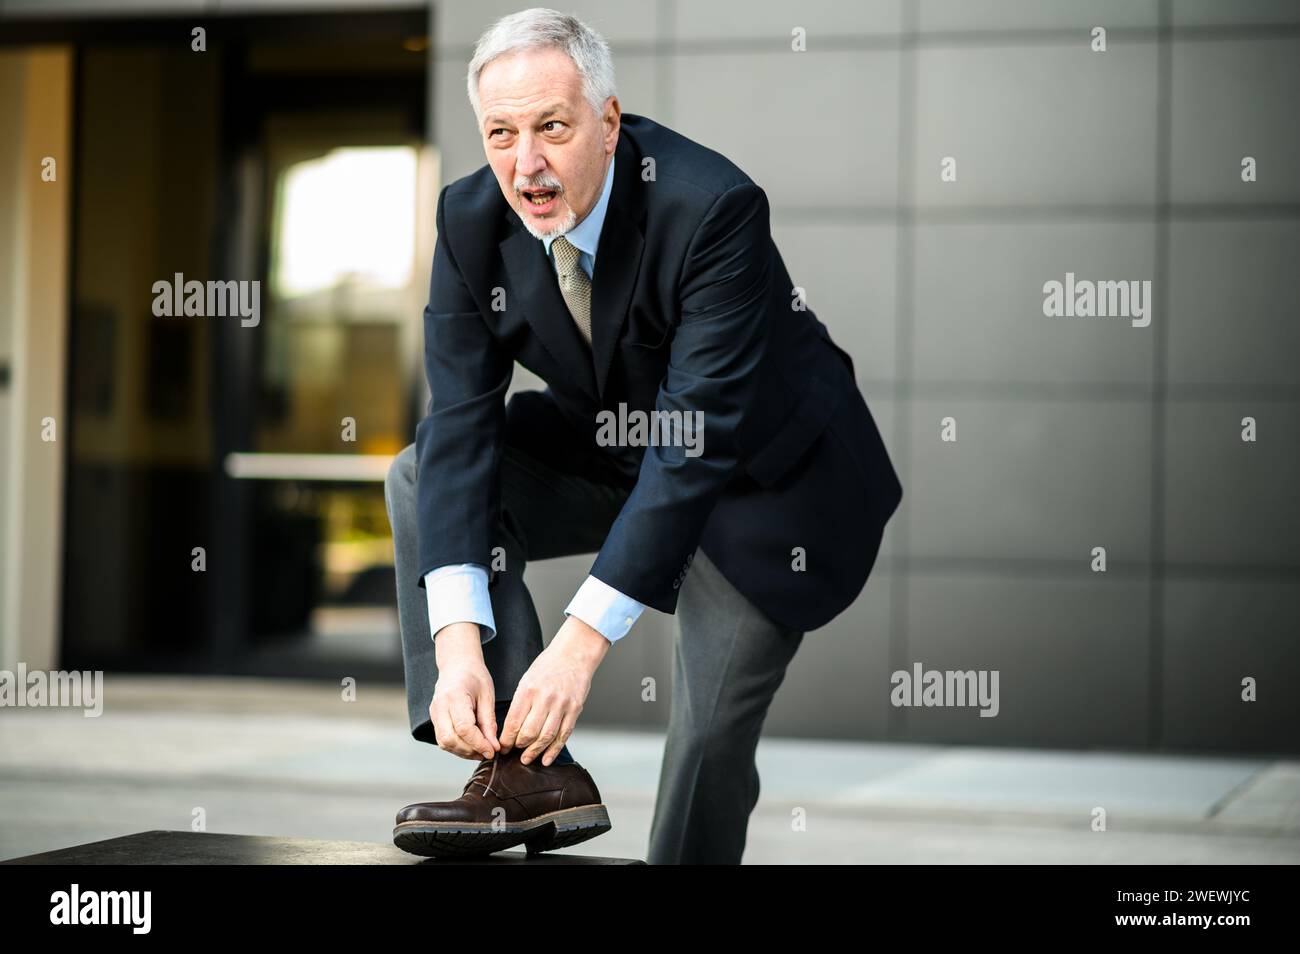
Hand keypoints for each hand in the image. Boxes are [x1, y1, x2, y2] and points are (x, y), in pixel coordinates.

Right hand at [429, 621, 499, 759]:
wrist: (457, 665)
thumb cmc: (475, 677)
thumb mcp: (487, 696)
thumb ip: (489, 722)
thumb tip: (493, 747)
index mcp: (455, 696)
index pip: (464, 727)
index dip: (478, 743)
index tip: (492, 751)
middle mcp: (440, 706)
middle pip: (450, 739)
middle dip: (470, 751)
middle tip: (488, 752)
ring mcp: (434, 712)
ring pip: (444, 742)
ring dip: (463, 752)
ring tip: (481, 750)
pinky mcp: (434, 718)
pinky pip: (443, 739)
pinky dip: (457, 746)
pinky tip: (471, 745)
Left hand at [501, 615, 609, 765]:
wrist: (574, 654)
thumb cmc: (548, 666)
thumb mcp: (527, 679)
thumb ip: (521, 703)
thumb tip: (511, 728)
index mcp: (528, 690)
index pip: (514, 722)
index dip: (507, 739)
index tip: (502, 747)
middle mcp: (545, 698)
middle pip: (529, 733)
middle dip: (519, 747)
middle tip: (514, 753)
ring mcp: (561, 705)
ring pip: (546, 737)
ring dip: (535, 751)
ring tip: (527, 759)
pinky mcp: (575, 710)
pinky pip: (563, 735)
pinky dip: (554, 749)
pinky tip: (547, 758)